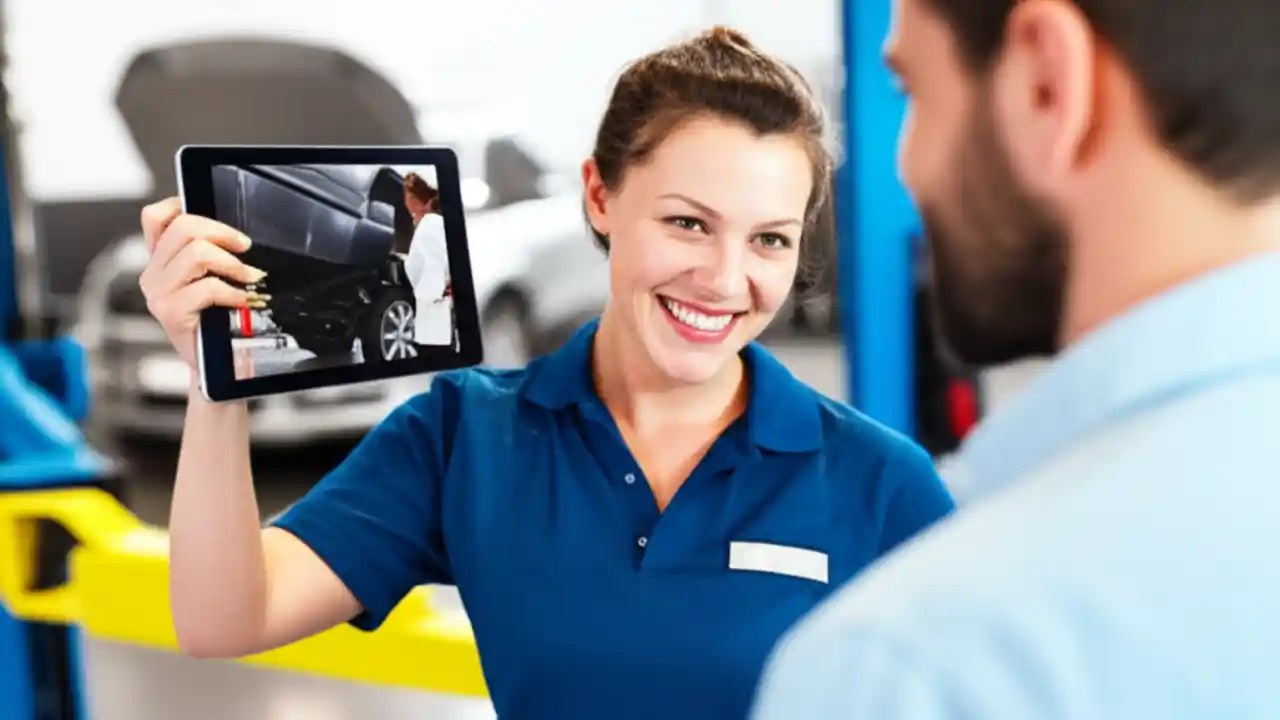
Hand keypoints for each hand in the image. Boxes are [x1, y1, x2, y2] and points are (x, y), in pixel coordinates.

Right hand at [137, 197, 268, 370]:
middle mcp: (153, 275)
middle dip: (221, 232)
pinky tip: (243, 299)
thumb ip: (210, 255)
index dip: (184, 207)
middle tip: (244, 248)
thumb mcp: (209, 282)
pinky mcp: (171, 313)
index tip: (219, 224)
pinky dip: (233, 290)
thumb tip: (234, 232)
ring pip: (196, 253)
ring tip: (247, 277)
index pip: (156, 217)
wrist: (213, 367)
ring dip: (231, 263)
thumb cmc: (216, 323)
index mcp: (159, 262)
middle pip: (182, 227)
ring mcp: (159, 294)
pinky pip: (206, 286)